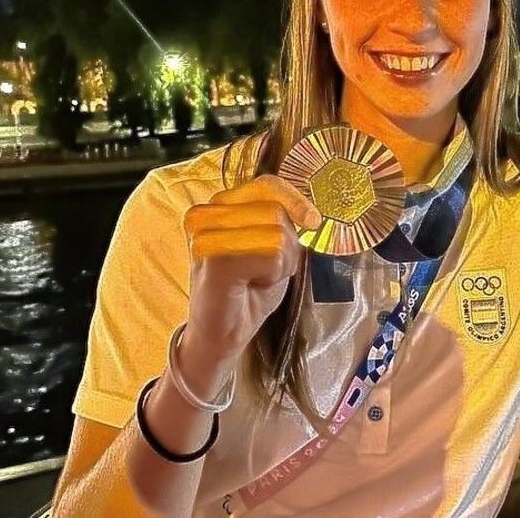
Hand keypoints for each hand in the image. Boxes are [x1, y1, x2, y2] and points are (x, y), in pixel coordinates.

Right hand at [181, 174, 319, 367]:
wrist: (224, 333)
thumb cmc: (247, 290)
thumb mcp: (271, 246)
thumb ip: (283, 222)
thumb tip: (310, 213)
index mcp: (219, 206)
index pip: (267, 185)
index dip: (295, 200)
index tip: (312, 221)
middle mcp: (207, 214)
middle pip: (275, 210)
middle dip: (287, 244)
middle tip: (268, 270)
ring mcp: (207, 234)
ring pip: (277, 233)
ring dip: (280, 263)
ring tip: (257, 278)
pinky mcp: (214, 257)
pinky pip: (271, 254)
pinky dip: (273, 274)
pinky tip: (251, 286)